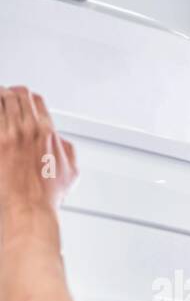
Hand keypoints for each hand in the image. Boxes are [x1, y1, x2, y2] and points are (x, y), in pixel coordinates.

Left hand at [0, 86, 77, 220]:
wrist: (30, 207)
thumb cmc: (47, 195)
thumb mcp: (71, 172)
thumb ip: (68, 150)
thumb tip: (60, 140)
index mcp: (49, 132)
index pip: (36, 99)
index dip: (27, 97)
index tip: (21, 101)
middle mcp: (29, 128)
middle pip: (17, 93)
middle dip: (9, 93)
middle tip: (3, 97)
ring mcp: (10, 133)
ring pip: (1, 98)